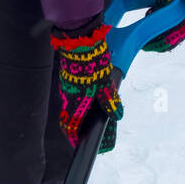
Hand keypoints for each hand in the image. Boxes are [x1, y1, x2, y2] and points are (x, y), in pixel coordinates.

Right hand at [50, 22, 122, 153]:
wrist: (81, 39)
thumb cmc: (92, 63)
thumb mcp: (106, 84)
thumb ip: (110, 102)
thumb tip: (117, 115)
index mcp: (74, 103)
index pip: (70, 128)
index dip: (74, 138)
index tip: (79, 143)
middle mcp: (67, 97)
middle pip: (70, 118)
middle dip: (77, 128)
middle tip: (86, 133)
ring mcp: (67, 86)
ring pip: (71, 105)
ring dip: (79, 113)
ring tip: (91, 116)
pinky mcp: (69, 76)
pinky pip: (73, 93)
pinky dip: (80, 100)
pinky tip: (89, 97)